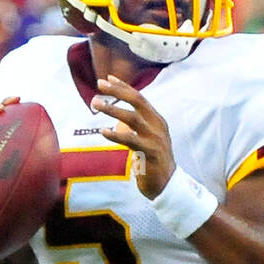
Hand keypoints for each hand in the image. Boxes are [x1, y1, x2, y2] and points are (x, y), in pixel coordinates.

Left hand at [92, 74, 174, 198]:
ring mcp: (155, 139)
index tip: (107, 79)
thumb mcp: (147, 138)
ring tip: (96, 103)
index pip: (139, 98)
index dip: (123, 87)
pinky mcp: (150, 153)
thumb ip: (135, 126)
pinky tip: (103, 131)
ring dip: (112, 109)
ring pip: (132, 119)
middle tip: (99, 85)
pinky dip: (116, 135)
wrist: (167, 184)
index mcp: (157, 120)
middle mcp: (157, 126)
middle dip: (118, 91)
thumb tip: (116, 116)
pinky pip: (131, 141)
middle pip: (137, 102)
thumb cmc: (153, 160)